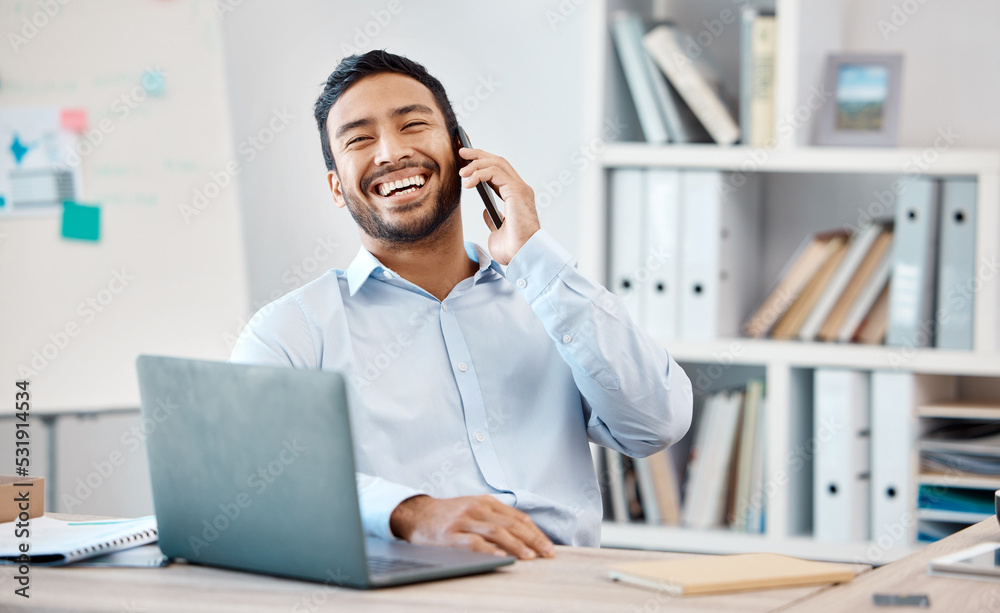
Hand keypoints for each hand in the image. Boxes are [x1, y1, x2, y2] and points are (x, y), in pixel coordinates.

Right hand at [389, 494, 554, 559]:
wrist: (415, 513)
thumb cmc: (449, 515)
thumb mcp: (474, 509)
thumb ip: (495, 518)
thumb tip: (525, 536)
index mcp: (486, 502)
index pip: (517, 517)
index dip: (535, 532)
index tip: (547, 546)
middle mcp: (477, 508)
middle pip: (511, 524)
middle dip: (532, 540)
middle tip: (547, 553)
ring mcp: (463, 521)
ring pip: (496, 532)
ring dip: (516, 545)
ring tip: (530, 557)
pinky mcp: (450, 535)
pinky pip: (472, 543)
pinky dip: (488, 550)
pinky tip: (500, 556)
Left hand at [458, 146, 539, 265]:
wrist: (522, 256)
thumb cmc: (514, 249)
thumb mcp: (497, 232)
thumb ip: (493, 219)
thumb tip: (486, 212)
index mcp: (516, 197)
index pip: (499, 172)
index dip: (483, 163)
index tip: (466, 161)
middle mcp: (520, 189)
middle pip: (498, 162)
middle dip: (478, 154)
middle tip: (461, 151)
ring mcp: (520, 189)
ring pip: (496, 163)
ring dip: (476, 164)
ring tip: (461, 172)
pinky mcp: (516, 191)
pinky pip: (495, 173)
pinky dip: (479, 174)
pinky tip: (468, 183)